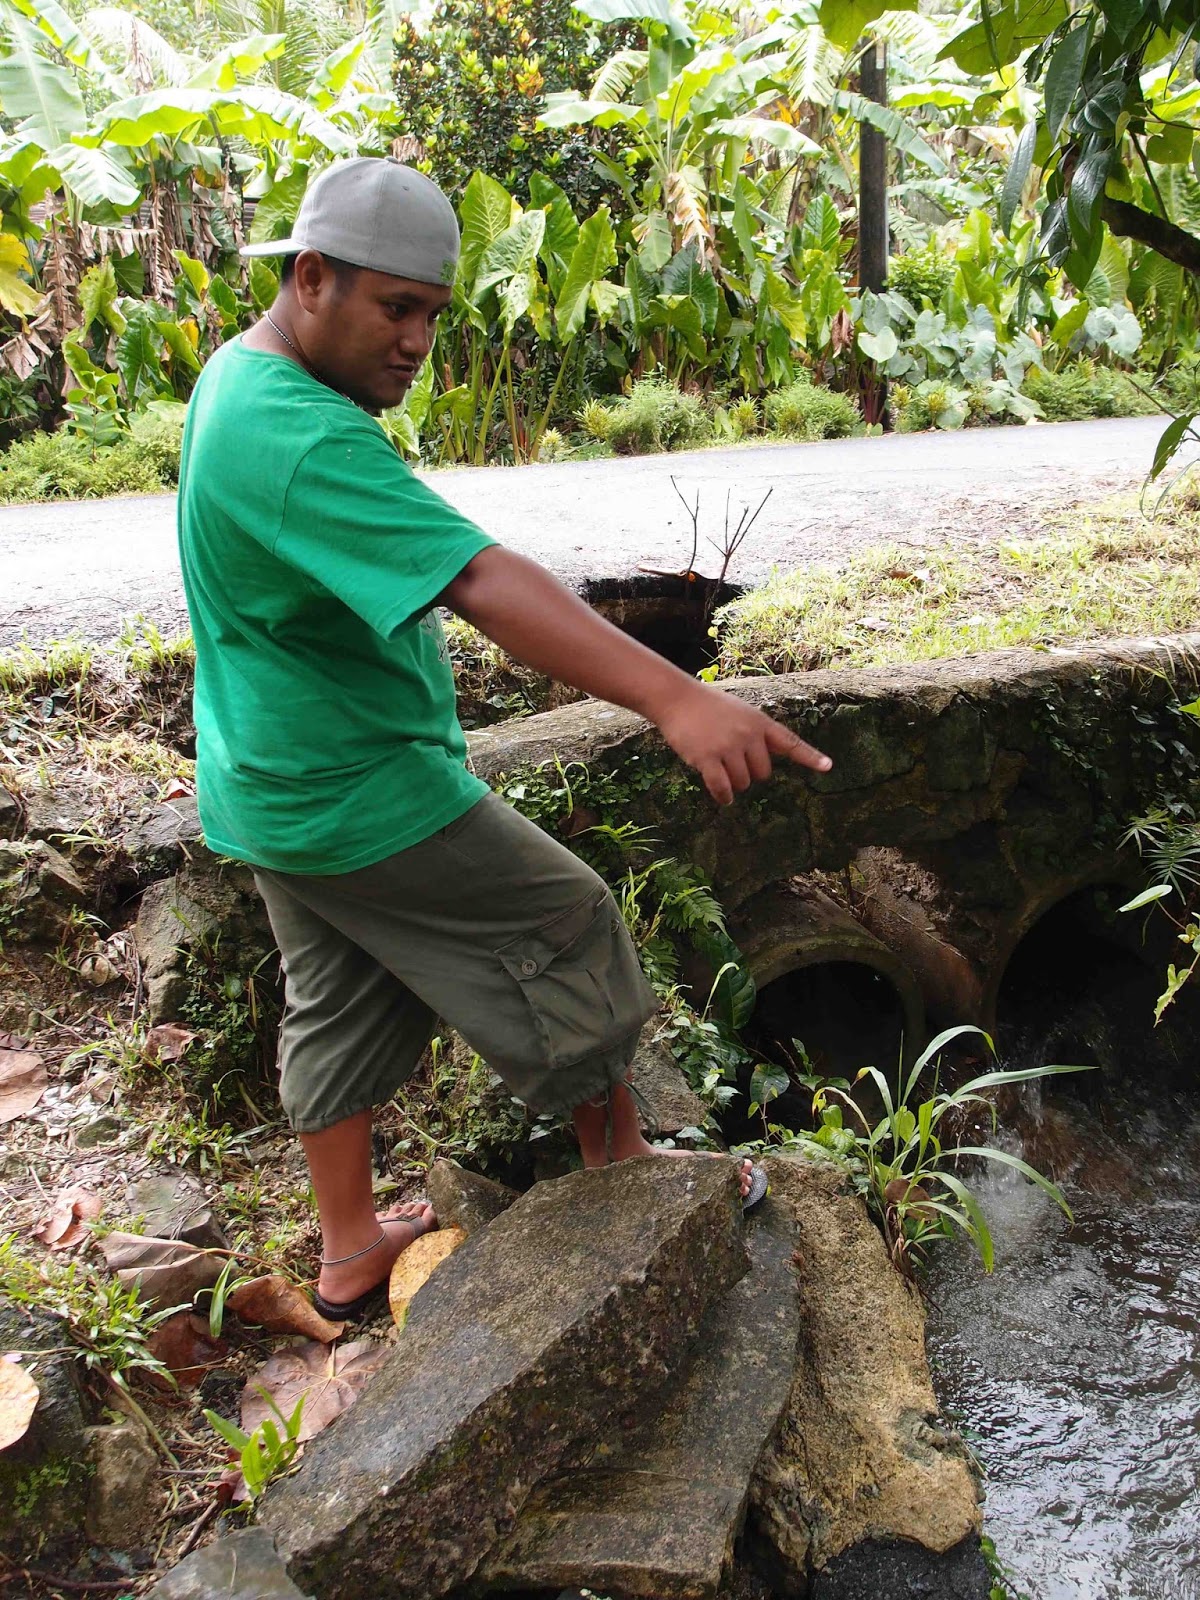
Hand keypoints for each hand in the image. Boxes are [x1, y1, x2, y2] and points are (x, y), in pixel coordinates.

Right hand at [651, 681, 831, 805]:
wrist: (677, 698)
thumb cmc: (708, 706)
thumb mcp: (741, 713)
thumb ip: (755, 734)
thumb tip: (762, 766)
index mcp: (760, 723)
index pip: (789, 742)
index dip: (809, 756)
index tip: (828, 767)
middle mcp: (748, 734)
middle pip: (763, 773)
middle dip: (750, 774)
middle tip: (733, 762)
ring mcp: (728, 746)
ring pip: (743, 782)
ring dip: (734, 783)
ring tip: (719, 767)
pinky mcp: (707, 757)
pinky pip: (723, 787)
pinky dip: (724, 795)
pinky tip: (722, 796)